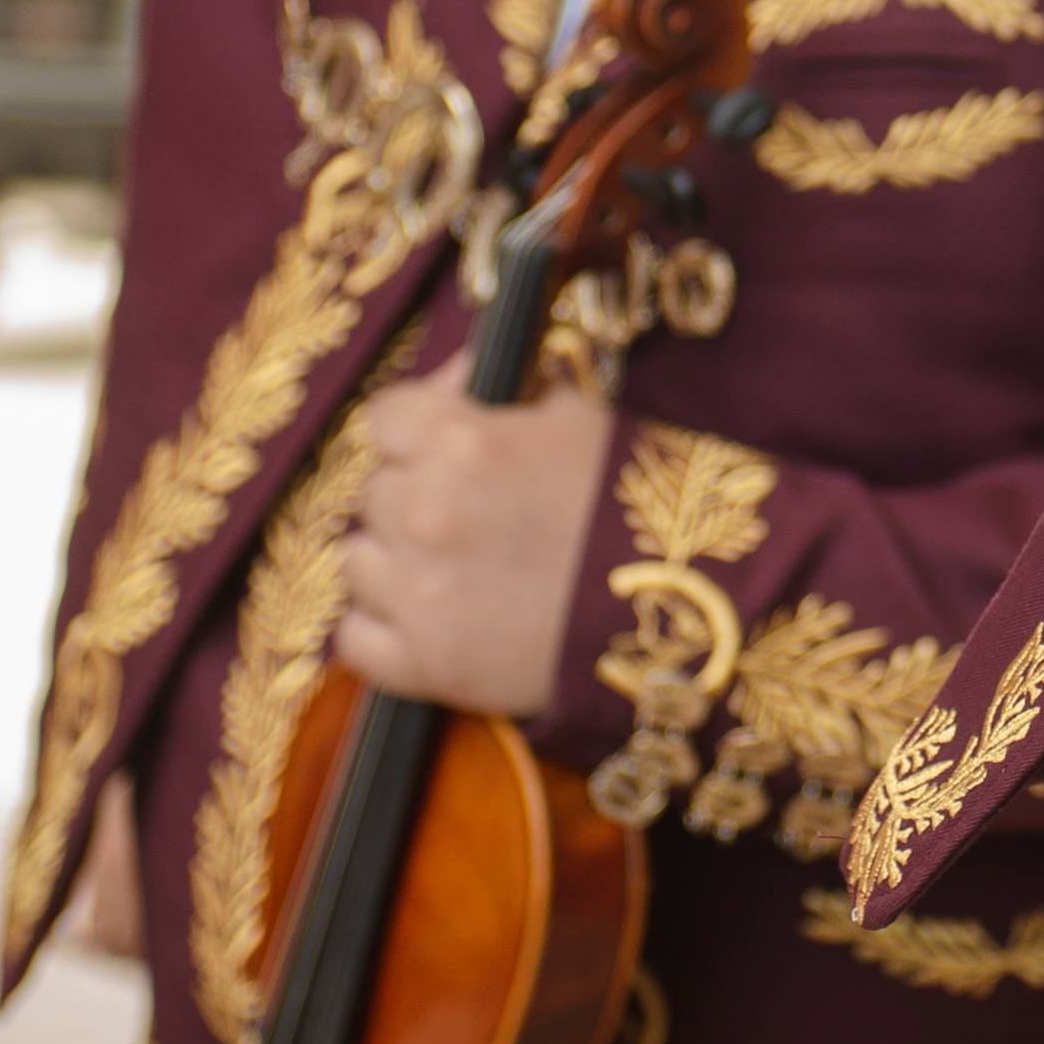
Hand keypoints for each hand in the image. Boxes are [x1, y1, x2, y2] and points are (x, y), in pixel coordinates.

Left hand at [330, 367, 621, 716]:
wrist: (689, 612)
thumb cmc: (639, 505)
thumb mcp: (580, 418)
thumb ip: (508, 393)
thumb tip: (457, 379)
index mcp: (460, 442)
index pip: (384, 418)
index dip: (413, 430)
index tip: (437, 446)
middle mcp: (424, 511)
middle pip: (374, 492)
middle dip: (412, 497)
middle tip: (467, 516)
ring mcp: (418, 592)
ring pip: (357, 562)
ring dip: (393, 563)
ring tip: (450, 571)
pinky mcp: (425, 664)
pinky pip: (354, 640)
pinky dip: (381, 631)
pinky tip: (424, 621)